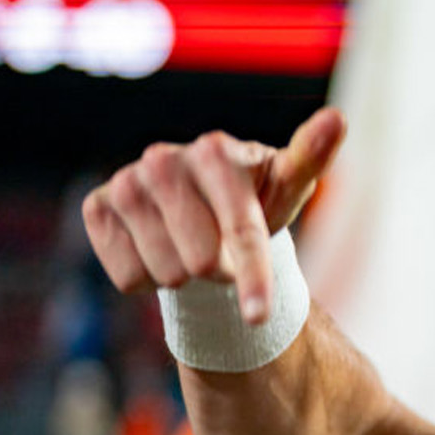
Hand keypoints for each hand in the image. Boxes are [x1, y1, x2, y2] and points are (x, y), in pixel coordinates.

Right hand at [81, 107, 346, 324]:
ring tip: (193, 246)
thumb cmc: (258, 195)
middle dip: (222, 270)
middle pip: (202, 262)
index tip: (259, 316)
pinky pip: (128, 276)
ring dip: (187, 275)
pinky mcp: (96, 208)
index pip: (242, 230)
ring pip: (166, 274)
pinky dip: (150, 278)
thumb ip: (311, 157)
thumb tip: (337, 118)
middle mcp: (163, 159)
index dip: (253, 277)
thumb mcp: (289, 182)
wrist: (203, 208)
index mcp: (216, 151)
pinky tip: (159, 247)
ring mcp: (125, 183)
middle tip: (225, 249)